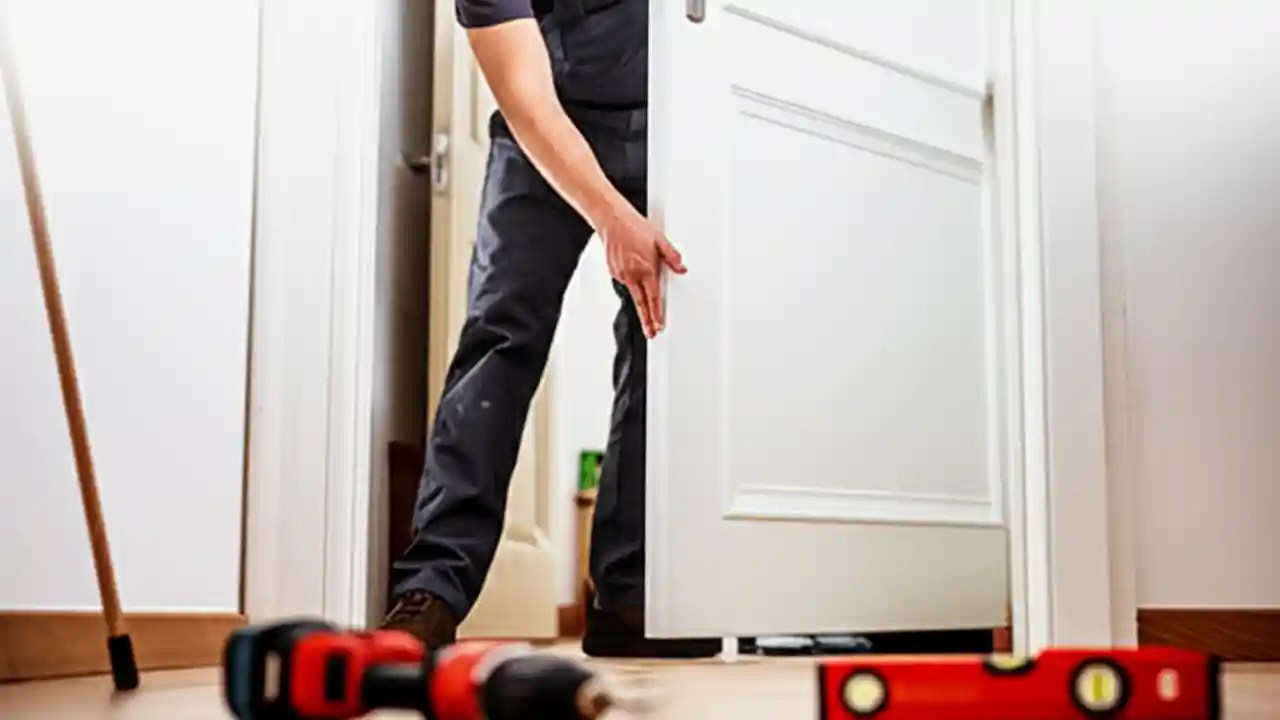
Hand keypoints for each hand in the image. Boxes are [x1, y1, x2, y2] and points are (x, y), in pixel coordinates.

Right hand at [597, 204, 687, 337]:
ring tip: (647, 310)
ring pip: (634, 292)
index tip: (658, 325)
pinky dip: (632, 282)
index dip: (656, 314)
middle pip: (641, 303)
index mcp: (645, 269)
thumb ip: (672, 256)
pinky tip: (636, 276)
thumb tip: (681, 268)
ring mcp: (620, 274)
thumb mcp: (659, 239)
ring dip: (640, 300)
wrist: (612, 219)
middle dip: (646, 319)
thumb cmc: (634, 226)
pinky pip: (626, 281)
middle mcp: (631, 274)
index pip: (653, 298)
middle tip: (651, 332)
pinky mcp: (614, 271)